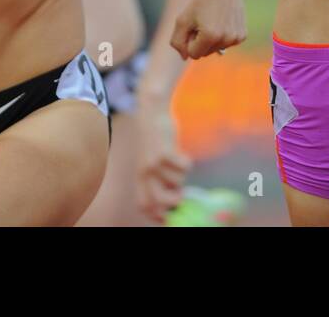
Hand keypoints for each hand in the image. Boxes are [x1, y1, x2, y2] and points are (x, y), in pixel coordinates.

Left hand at [136, 101, 191, 222]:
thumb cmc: (156, 138)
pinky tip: (182, 154)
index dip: (156, 215)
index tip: (169, 217)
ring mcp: (154, 162)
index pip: (143, 205)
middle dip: (173, 203)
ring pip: (177, 182)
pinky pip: (184, 168)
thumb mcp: (154, 159)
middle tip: (182, 195)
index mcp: (140, 176)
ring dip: (183, 175)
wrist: (152, 111)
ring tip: (178, 162)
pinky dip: (187, 163)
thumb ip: (161, 176)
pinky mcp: (164, 152)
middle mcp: (144, 172)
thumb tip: (179, 197)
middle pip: (158, 201)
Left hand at [170, 0, 245, 59]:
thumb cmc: (199, 1)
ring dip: (210, 39)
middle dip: (199, 41)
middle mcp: (226, 39)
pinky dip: (221, 36)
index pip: (193, 54)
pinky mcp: (242, 35)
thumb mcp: (182, 20)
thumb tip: (185, 58)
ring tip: (212, 20)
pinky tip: (222, 21)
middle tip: (202, 21)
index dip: (189, 40)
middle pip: (205, 53)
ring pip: (215, 49)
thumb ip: (177, 41)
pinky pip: (226, 44)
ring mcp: (236, 38)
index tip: (192, 25)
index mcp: (210, 36)